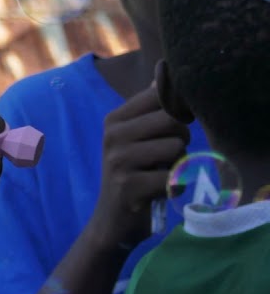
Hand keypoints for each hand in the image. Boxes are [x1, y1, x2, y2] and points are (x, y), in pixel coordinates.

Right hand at [88, 86, 188, 249]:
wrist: (112, 221)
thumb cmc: (131, 175)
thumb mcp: (134, 139)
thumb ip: (150, 109)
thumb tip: (163, 73)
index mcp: (114, 119)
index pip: (160, 95)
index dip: (179, 110)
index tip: (172, 129)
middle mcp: (113, 135)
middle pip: (173, 120)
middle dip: (181, 139)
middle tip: (166, 157)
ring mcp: (118, 160)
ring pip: (176, 147)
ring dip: (178, 164)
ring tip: (160, 174)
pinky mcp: (129, 186)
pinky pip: (173, 176)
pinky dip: (174, 187)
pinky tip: (158, 192)